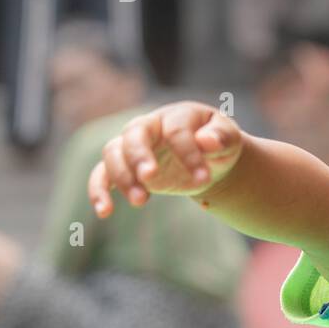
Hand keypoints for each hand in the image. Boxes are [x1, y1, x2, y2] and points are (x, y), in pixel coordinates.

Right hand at [88, 101, 244, 216]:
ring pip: (113, 154)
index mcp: (176, 116)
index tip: (204, 178)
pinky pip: (102, 175)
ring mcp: (133, 146)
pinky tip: (104, 212)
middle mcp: (149, 126)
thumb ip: (221, 136)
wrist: (208, 159)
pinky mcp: (126, 168)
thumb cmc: (218, 144)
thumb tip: (207, 141)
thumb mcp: (229, 138)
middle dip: (139, 156)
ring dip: (122, 177)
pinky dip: (99, 191)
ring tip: (140, 201)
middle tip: (151, 177)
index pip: (175, 130)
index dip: (188, 153)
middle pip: (133, 134)